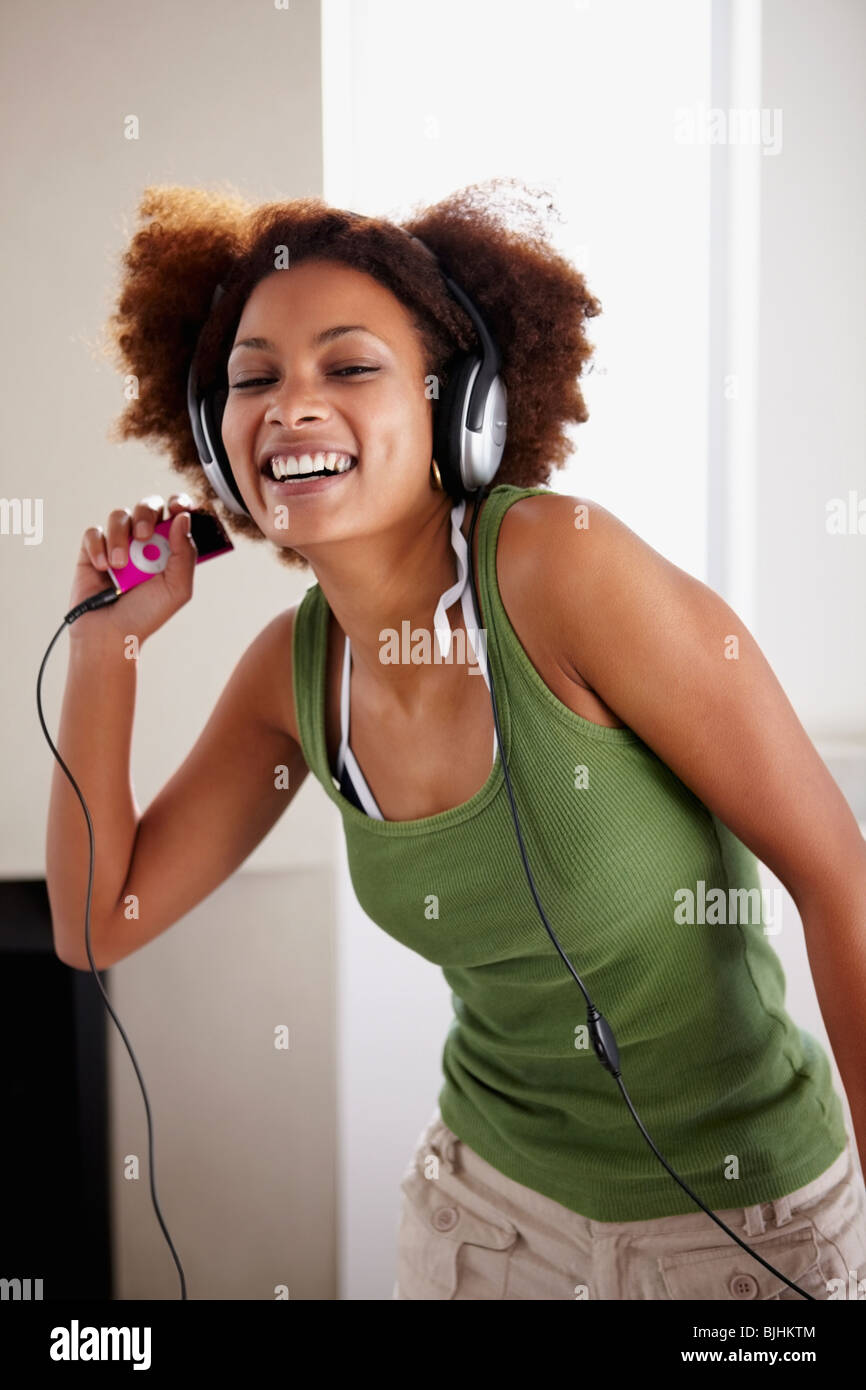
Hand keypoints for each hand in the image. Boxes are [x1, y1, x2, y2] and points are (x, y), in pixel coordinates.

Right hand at [68, 493, 198, 645]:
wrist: (111, 634)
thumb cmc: (147, 614)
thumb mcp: (177, 588)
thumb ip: (184, 553)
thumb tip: (182, 518)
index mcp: (169, 548)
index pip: (177, 514)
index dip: (179, 503)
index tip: (178, 507)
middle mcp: (144, 542)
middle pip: (148, 506)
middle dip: (146, 514)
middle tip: (144, 535)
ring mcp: (118, 543)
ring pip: (119, 516)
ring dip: (120, 538)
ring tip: (118, 566)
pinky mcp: (92, 550)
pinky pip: (94, 533)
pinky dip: (98, 547)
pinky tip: (103, 569)